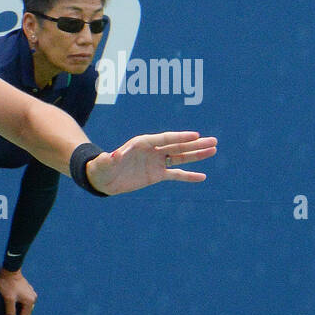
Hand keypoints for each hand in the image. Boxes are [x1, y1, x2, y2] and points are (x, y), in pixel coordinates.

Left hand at [0, 269, 37, 314]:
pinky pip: (24, 304)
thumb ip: (10, 310)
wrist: (10, 270)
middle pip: (26, 314)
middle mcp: (32, 298)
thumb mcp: (8, 298)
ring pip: (26, 309)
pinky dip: (21, 310)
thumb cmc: (8, 284)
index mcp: (29, 301)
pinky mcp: (27, 291)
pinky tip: (18, 313)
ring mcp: (30, 294)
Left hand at [87, 131, 217, 195]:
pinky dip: (188, 176)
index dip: (179, 137)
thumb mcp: (104, 163)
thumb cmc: (101, 168)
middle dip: (195, 144)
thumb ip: (110, 158)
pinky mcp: (157, 174)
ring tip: (213, 150)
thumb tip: (113, 155)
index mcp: (141, 143)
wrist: (102, 179)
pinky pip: (175, 174)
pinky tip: (202, 177)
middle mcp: (152, 150)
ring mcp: (156, 162)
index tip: (195, 135)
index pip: (164, 139)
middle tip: (214, 141)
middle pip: (177, 146)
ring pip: (180, 157)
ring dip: (196, 155)